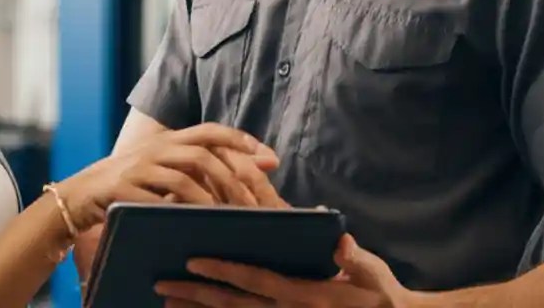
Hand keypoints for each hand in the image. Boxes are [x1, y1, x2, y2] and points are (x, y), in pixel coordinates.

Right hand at [55, 123, 281, 231]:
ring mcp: (138, 168)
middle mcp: (155, 149)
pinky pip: (158, 199)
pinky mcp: (122, 189)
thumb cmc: (129, 184)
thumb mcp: (164, 170)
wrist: (78, 195)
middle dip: (232, 178)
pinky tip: (196, 223)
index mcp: (167, 140)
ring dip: (210, 198)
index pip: (210, 130)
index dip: (240, 139)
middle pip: (203, 155)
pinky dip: (181, 210)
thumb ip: (200, 167)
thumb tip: (255, 165)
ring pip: (184, 177)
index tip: (268, 156)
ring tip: (229, 216)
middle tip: (254, 202)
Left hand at [155, 234, 407, 307]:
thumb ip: (355, 258)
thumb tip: (340, 242)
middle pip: (233, 306)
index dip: (224, 272)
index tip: (194, 262)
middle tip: (161, 285)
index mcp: (307, 296)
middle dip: (195, 296)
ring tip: (166, 305)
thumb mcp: (373, 274)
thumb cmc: (382, 297)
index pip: (257, 281)